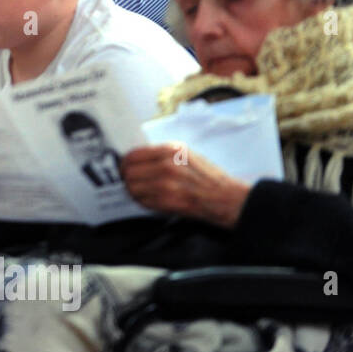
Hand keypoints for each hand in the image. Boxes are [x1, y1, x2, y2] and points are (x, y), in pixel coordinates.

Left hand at [121, 144, 251, 228]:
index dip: (125, 163)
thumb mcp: (187, 155)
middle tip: (130, 182)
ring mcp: (166, 184)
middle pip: (129, 172)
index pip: (133, 155)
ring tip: (141, 192)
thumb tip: (138, 158)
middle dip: (127, 178)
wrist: (227, 198)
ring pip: (132, 187)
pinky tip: (151, 200)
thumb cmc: (208, 178)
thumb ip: (163, 154)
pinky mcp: (168, 201)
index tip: (125, 168)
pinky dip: (143, 202)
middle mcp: (167, 165)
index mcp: (171, 150)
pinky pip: (143, 201)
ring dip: (134, 192)